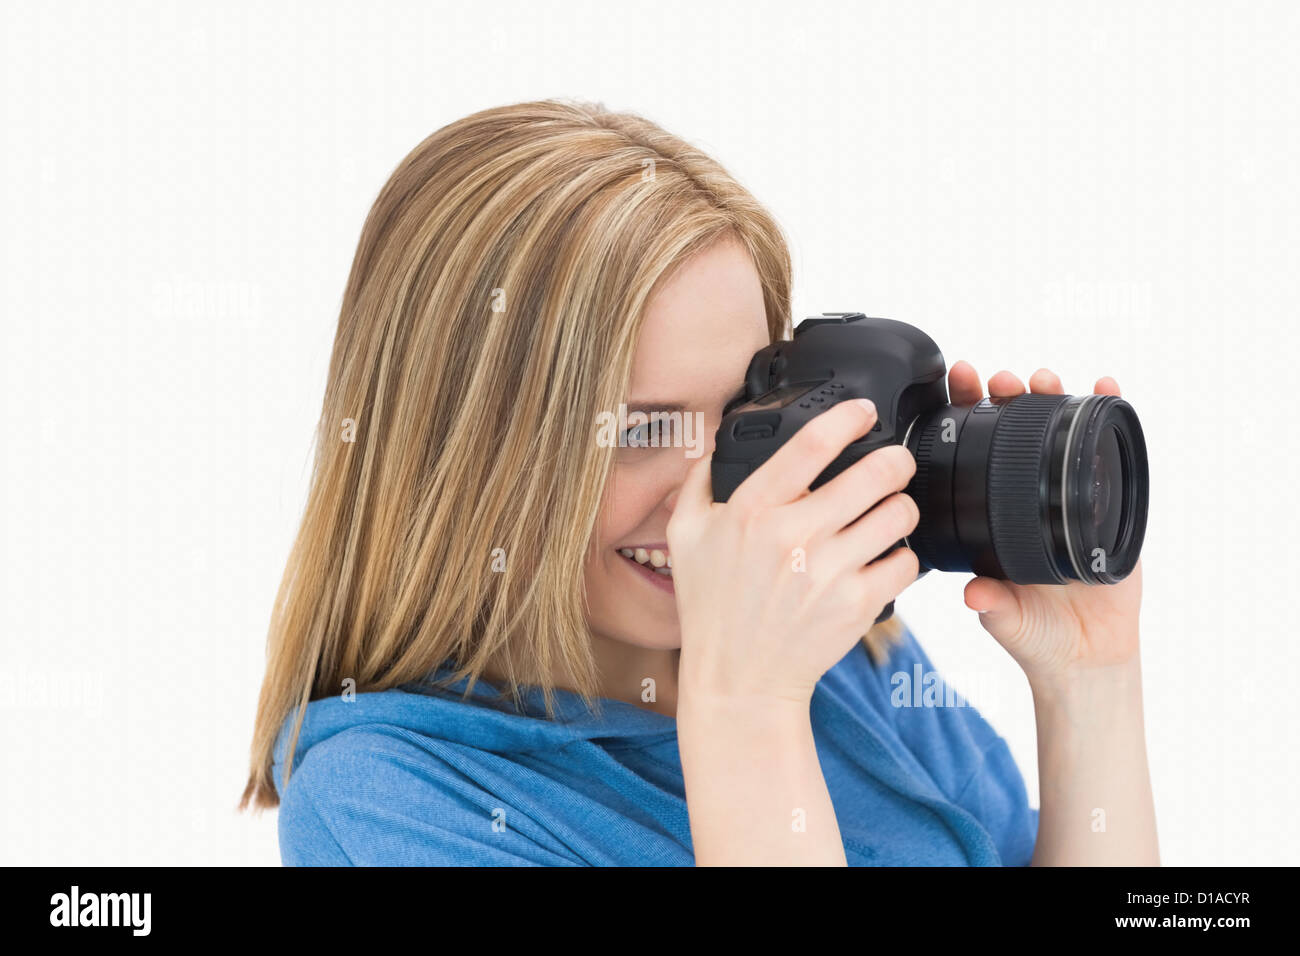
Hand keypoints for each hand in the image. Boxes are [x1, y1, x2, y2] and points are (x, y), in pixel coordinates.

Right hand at [667, 399, 920, 705]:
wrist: (738, 679)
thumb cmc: (711, 606)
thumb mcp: (684, 536)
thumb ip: (699, 480)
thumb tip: (717, 440)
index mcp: (750, 510)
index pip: (812, 444)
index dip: (848, 417)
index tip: (863, 412)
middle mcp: (791, 536)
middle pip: (877, 472)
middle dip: (895, 461)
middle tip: (894, 464)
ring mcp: (828, 572)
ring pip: (900, 514)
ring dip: (901, 507)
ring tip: (889, 512)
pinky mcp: (857, 605)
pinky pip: (906, 562)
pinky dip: (901, 556)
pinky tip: (883, 558)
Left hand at [948, 362, 1142, 689]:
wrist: (1085, 656)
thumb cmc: (1034, 634)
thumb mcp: (1006, 618)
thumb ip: (994, 605)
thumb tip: (973, 592)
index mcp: (990, 515)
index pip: (971, 454)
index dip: (965, 419)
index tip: (957, 386)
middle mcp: (1025, 498)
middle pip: (1014, 433)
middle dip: (1006, 397)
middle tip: (1000, 378)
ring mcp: (1067, 496)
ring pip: (1057, 434)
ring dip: (1052, 398)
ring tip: (1045, 378)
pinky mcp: (1108, 503)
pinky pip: (1107, 452)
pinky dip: (1107, 416)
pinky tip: (1107, 388)